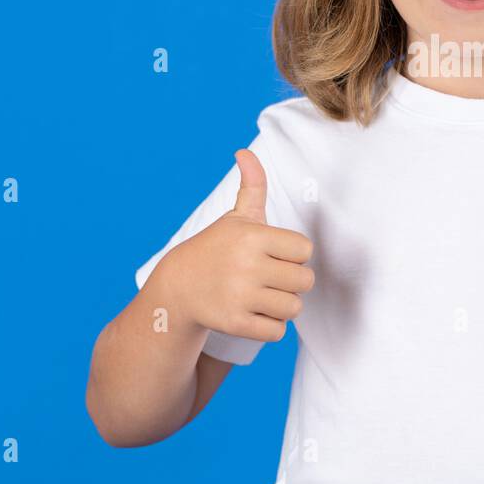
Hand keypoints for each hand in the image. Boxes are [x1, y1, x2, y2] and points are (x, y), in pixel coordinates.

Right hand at [161, 149, 314, 343]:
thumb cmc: (217, 249)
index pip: (304, 250)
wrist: (178, 288)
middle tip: (271, 278)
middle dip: (292, 282)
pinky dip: (271, 327)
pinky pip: (277, 332)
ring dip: (283, 305)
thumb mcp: (235, 217)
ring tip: (263, 296)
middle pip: (305, 281)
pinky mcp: (234, 323)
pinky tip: (254, 314)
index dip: (294, 254)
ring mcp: (240, 296)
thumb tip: (244, 152)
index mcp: (252, 237)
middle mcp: (247, 265)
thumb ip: (251, 185)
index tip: (275, 254)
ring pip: (294, 308)